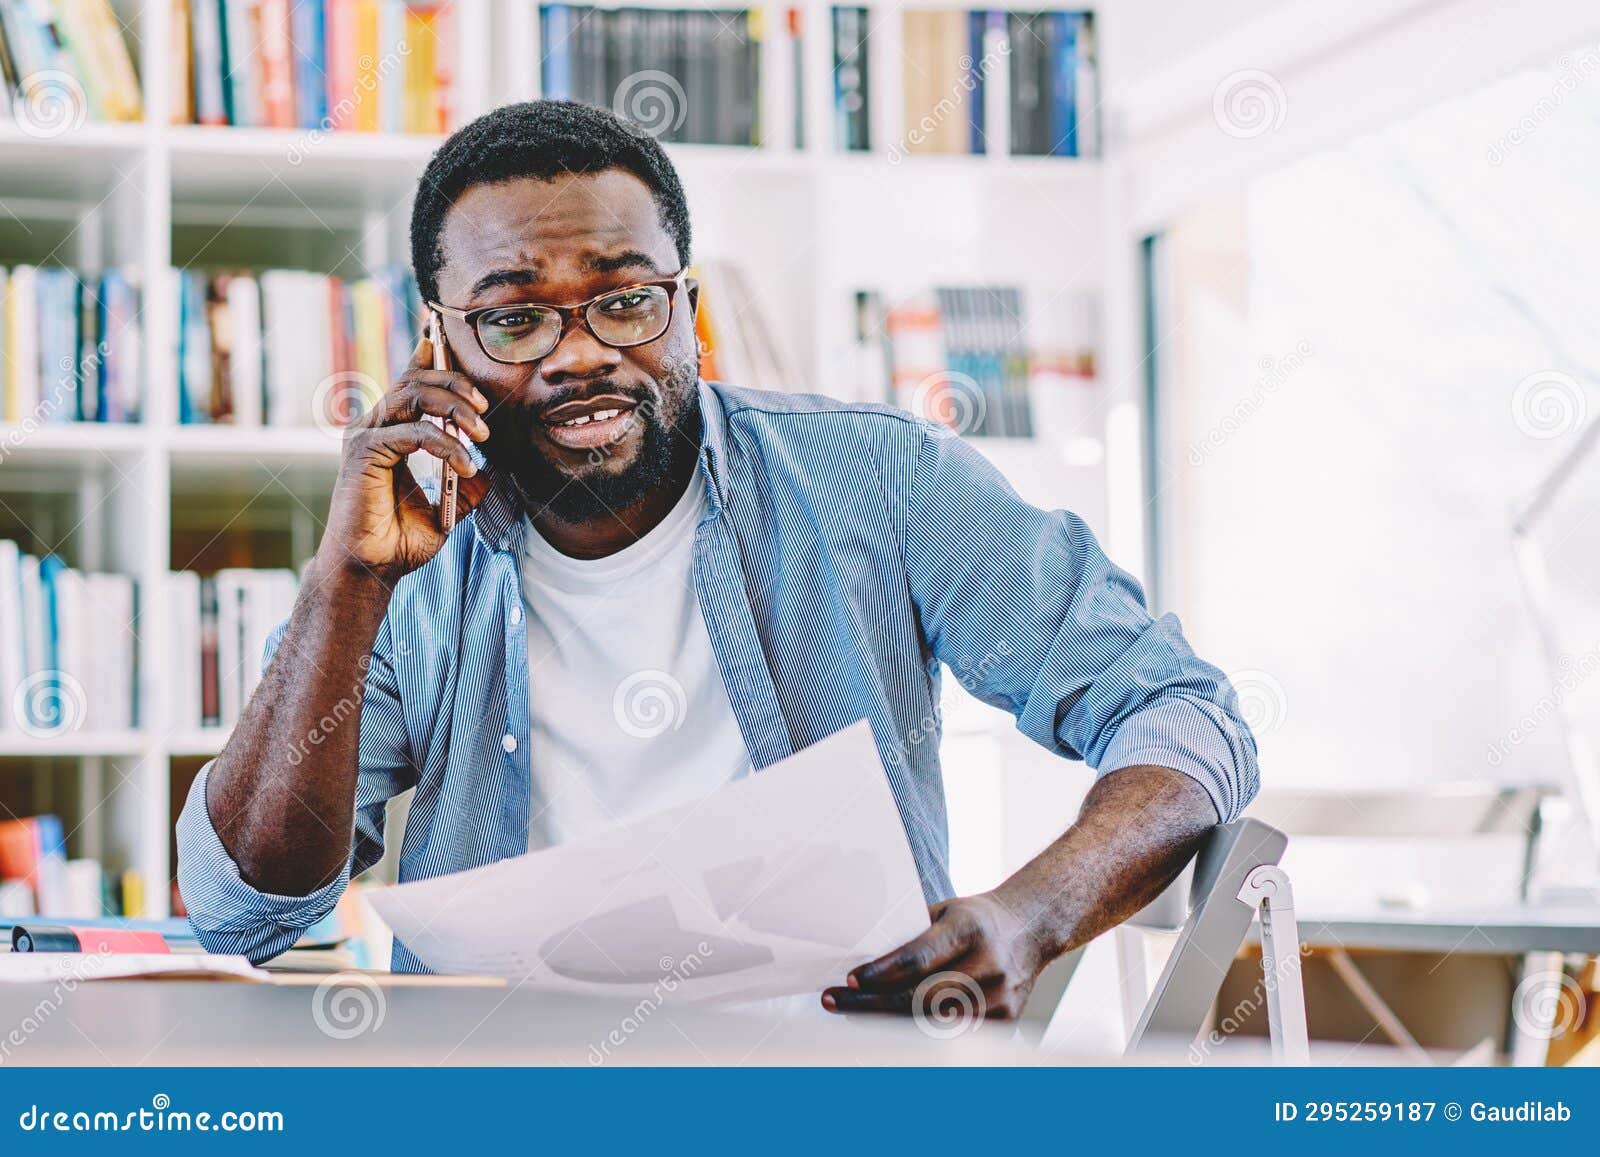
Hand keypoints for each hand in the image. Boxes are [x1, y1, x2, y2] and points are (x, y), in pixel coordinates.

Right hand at [319, 335, 493, 584]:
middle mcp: (375, 426)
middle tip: (484, 410)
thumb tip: (488, 468)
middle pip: (417, 379)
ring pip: (414, 395)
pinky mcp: (364, 452)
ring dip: (454, 409)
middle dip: (456, 384)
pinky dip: (444, 445)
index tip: (444, 335)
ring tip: (480, 437)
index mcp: (391, 431)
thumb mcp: (448, 506)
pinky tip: (464, 463)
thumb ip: (465, 481)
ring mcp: (367, 436)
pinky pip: (413, 433)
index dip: (427, 355)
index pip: (410, 380)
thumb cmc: (401, 540)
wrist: (374, 569)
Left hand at [822, 892, 1046, 1020]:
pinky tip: (890, 1029)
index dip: (881, 972)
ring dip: (887, 1021)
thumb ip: (912, 934)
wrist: (1029, 929)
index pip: (918, 957)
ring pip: (931, 1021)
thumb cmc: (975, 920)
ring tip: (852, 1014)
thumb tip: (861, 956)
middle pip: (920, 996)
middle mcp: (988, 963)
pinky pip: (951, 1033)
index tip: (848, 980)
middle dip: (871, 1003)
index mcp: (969, 928)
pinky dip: (917, 1033)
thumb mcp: (945, 912)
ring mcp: (999, 996)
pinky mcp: (1005, 1020)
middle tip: (834, 1001)